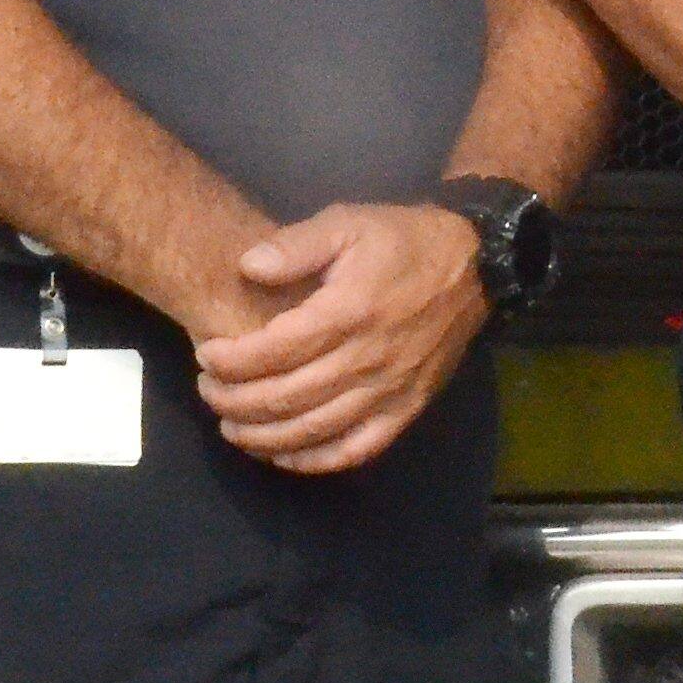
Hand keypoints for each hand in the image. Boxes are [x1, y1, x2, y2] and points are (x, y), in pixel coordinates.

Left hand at [197, 202, 486, 474]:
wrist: (475, 264)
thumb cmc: (402, 240)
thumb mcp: (348, 222)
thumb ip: (295, 244)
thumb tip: (247, 266)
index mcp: (350, 311)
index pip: (274, 351)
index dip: (231, 360)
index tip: (207, 355)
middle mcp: (368, 359)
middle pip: (285, 398)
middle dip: (234, 400)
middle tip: (208, 390)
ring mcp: (389, 390)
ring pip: (313, 430)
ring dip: (262, 436)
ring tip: (231, 426)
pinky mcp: (406, 409)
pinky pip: (354, 450)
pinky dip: (313, 460)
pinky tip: (282, 453)